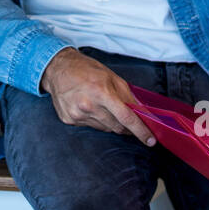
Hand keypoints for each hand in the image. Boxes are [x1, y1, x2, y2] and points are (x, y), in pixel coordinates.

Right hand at [39, 48, 155, 145]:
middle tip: (129, 120)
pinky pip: (91, 127)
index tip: (150, 140)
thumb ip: (128, 96)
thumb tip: (142, 113)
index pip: (126, 118)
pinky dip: (96, 120)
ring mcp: (77, 115)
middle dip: (126, 126)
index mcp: (101, 93)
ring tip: (103, 107)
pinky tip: (89, 107)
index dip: (141, 131)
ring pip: (105, 128)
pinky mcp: (69, 120)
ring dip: (110, 122)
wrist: (57, 69)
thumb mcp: (111, 77)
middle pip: (117, 127)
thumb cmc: (86, 69)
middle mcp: (88, 106)